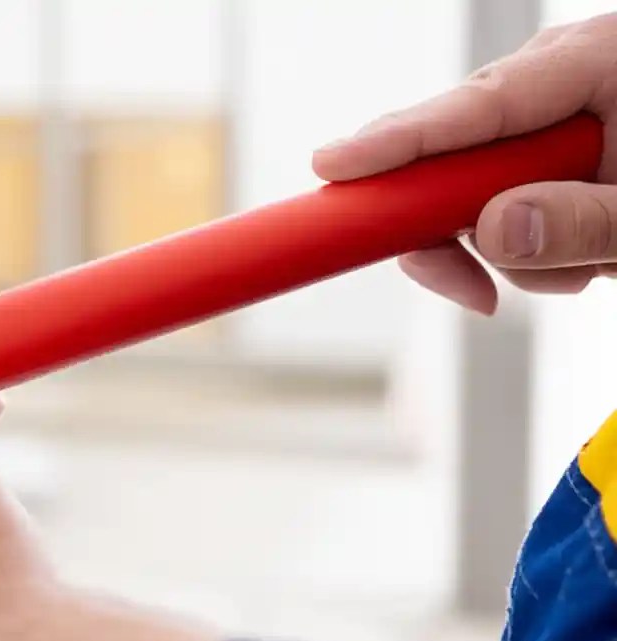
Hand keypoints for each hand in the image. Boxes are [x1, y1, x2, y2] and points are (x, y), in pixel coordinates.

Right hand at [313, 13, 616, 313]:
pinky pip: (510, 194)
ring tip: (597, 260)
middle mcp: (562, 74)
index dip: (398, 143)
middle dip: (467, 228)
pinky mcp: (557, 141)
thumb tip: (490, 231)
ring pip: (483, 187)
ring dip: (524, 245)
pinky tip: (589, 248)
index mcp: (596, 61)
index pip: (474, 107)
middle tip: (476, 295)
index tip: (333, 169)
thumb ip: (586, 223)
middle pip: (459, 152)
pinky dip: (539, 237)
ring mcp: (556, 106)